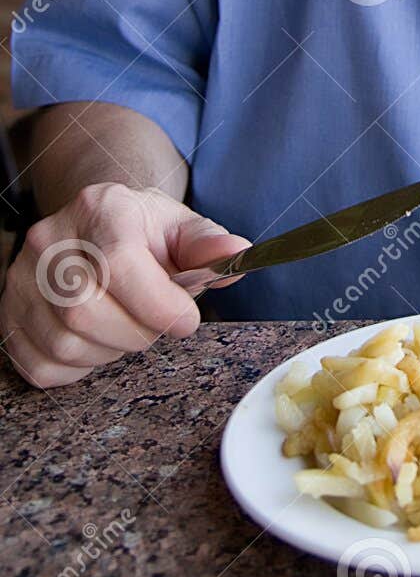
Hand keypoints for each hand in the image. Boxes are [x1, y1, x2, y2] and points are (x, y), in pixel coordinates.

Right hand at [0, 183, 250, 388]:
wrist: (96, 224)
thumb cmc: (142, 231)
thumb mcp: (180, 227)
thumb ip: (209, 244)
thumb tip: (239, 253)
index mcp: (99, 208)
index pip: (119, 264)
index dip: (159, 305)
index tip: (186, 319)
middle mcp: (49, 239)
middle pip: (86, 311)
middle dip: (137, 333)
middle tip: (156, 324)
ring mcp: (20, 278)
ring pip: (65, 344)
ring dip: (110, 351)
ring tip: (126, 326)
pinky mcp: (8, 315)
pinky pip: (43, 366)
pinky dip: (80, 368)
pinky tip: (97, 340)